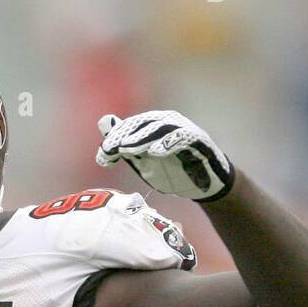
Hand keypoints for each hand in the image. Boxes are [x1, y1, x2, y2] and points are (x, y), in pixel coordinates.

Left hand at [96, 110, 232, 201]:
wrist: (204, 184)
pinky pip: (183, 137)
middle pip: (142, 124)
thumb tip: (103, 122)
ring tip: (126, 149)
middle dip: (124, 136)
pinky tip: (155, 151)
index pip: (130, 126)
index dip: (114, 138)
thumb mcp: (143, 160)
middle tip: (109, 150)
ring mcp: (183, 130)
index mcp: (153, 125)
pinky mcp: (198, 141)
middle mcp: (168, 122)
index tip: (102, 156)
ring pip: (161, 128)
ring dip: (142, 138)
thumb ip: (124, 145)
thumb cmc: (173, 169)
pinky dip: (169, 142)